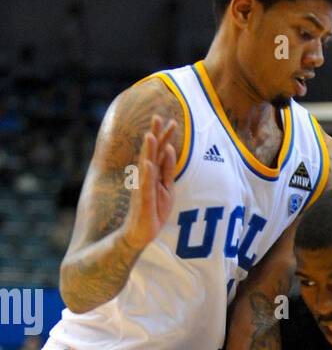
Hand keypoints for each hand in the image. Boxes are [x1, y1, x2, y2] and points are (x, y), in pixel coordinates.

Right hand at [122, 114, 177, 248]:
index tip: (172, 121)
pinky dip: (146, 174)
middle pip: (151, 152)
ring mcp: (143, 187)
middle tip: (158, 116)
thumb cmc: (153, 209)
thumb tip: (169, 149)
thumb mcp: (166, 188)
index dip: (165, 137)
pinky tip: (147, 163)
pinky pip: (145, 186)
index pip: (160, 151)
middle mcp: (146, 176)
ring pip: (146, 165)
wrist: (139, 232)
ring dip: (148, 150)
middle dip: (155, 135)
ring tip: (150, 135)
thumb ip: (167, 169)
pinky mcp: (143, 200)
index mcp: (154, 173)